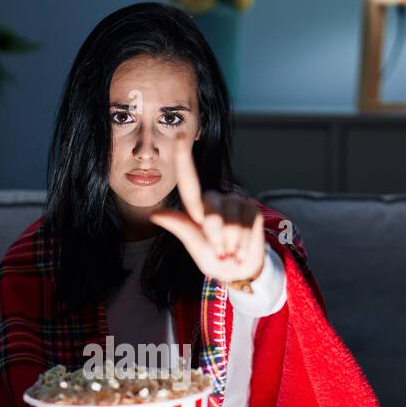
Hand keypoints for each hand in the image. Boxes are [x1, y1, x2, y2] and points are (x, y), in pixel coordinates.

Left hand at [147, 132, 265, 284]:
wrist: (240, 271)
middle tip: (219, 252)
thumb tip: (154, 214)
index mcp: (197, 209)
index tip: (179, 135)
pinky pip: (246, 225)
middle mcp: (215, 200)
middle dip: (214, 239)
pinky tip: (242, 248)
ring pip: (230, 223)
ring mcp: (235, 202)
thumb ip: (181, 228)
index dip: (184, 158)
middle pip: (211, 216)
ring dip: (230, 243)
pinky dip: (243, 243)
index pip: (189, 181)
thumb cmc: (213, 259)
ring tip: (231, 250)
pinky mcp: (251, 208)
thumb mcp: (195, 247)